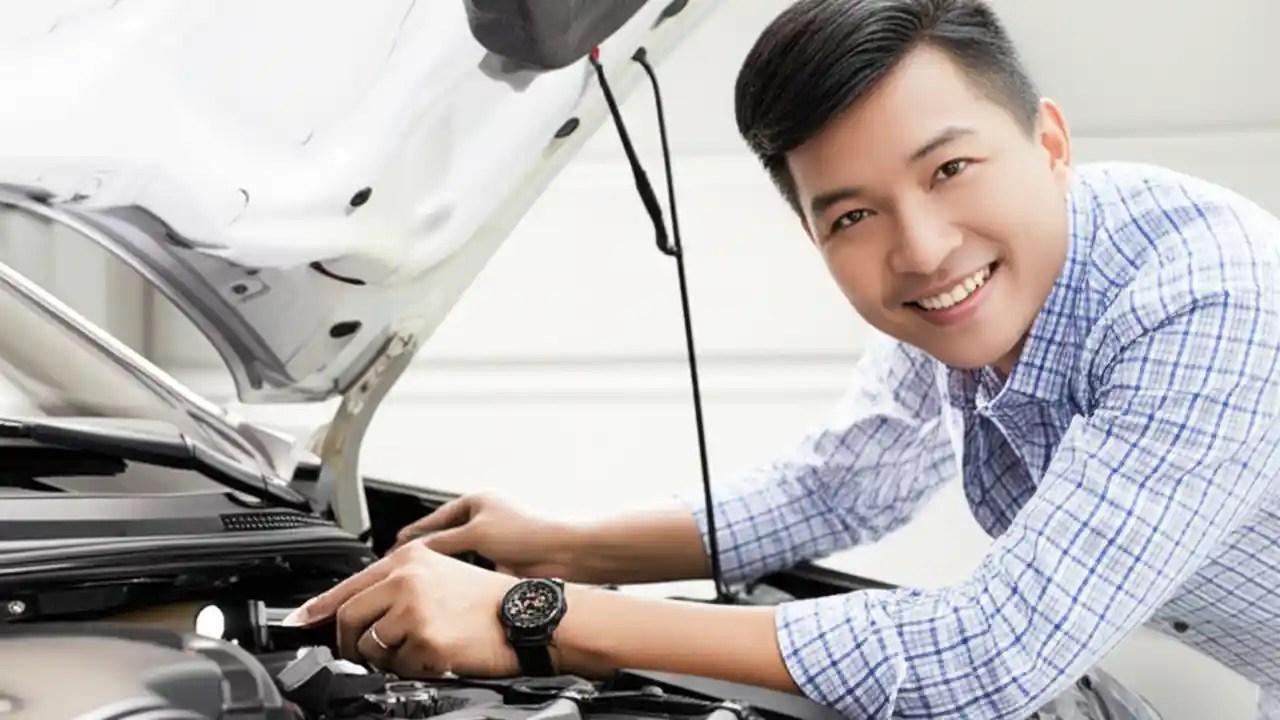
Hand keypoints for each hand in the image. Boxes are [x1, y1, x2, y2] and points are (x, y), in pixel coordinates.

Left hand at [282, 542, 518, 677]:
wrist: (529, 617)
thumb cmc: (491, 601)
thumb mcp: (442, 576)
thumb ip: (399, 586)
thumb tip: (358, 612)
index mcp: (409, 559)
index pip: (348, 585)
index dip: (316, 609)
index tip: (298, 622)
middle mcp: (406, 579)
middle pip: (347, 618)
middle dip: (351, 643)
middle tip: (368, 653)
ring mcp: (415, 609)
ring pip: (368, 647)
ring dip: (386, 658)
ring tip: (419, 649)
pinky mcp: (426, 639)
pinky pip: (396, 668)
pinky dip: (412, 669)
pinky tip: (437, 655)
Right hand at [393, 492, 578, 578]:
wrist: (563, 554)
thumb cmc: (529, 533)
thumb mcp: (477, 533)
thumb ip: (443, 541)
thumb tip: (414, 550)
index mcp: (474, 502)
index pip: (432, 520)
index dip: (410, 538)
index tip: (391, 553)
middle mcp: (480, 520)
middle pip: (441, 540)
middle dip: (423, 555)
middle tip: (400, 571)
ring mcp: (488, 542)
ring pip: (453, 558)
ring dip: (441, 569)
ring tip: (419, 582)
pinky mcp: (496, 563)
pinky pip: (468, 572)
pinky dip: (456, 579)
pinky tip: (445, 590)